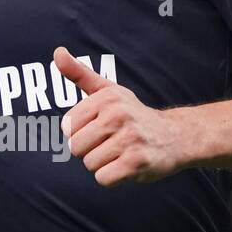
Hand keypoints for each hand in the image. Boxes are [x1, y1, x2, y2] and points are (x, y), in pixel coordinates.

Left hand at [54, 46, 189, 186]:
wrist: (175, 136)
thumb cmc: (133, 114)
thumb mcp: (108, 91)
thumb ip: (79, 74)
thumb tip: (57, 53)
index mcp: (106, 97)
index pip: (67, 127)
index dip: (80, 132)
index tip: (100, 127)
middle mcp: (118, 115)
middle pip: (76, 147)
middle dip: (90, 150)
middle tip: (111, 142)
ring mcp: (129, 139)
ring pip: (90, 164)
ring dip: (102, 164)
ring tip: (120, 153)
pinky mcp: (137, 162)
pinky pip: (103, 178)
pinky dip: (111, 177)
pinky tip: (126, 166)